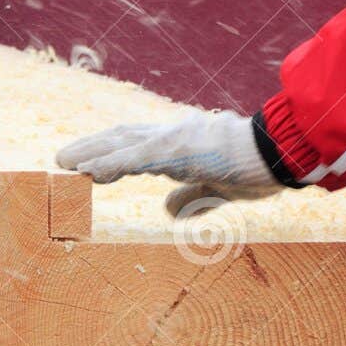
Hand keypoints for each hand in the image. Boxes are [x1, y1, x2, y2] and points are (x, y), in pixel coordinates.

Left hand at [54, 110, 281, 215]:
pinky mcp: (176, 148)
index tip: (88, 163)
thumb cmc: (257, 168)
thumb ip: (190, 197)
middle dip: (92, 147)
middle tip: (63, 158)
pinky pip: (133, 157)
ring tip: (64, 162)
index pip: (138, 143)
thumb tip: (166, 211)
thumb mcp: (216, 189)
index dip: (111, 151)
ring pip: (122, 143)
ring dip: (91, 153)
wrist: (282, 153)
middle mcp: (172, 134)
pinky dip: (107, 164)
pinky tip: (86, 171)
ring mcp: (173, 139)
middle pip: (122, 137)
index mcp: (182, 143)